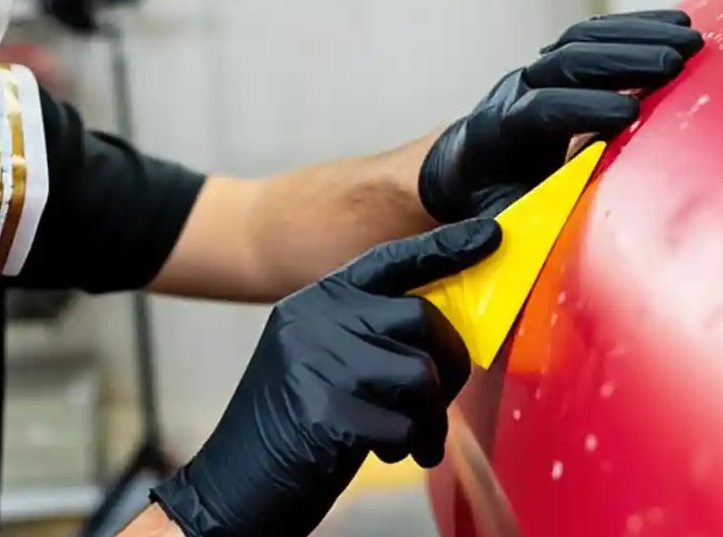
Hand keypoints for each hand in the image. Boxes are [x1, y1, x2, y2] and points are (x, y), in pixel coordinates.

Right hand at [149, 218, 501, 536]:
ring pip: (422, 376)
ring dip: (427, 416)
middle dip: (448, 366)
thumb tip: (442, 330)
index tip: (491, 235)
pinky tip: (380, 454)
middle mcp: (313, 320)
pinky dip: (407, 448)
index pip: (390, 261)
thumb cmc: (290, 429)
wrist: (231, 488)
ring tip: (404, 437)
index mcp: (314, 302)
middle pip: (423, 318)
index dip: (444, 247)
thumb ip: (368, 334)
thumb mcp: (320, 360)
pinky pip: (407, 426)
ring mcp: (317, 363)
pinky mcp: (326, 412)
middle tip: (435, 403)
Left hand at [419, 9, 703, 221]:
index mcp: (495, 136)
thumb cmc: (490, 206)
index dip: (579, 108)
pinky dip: (637, 28)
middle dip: (621, 62)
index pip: (536, 110)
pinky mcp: (557, 64)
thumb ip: (526, 227)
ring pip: (582, 40)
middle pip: (563, 63)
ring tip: (691, 40)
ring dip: (638, 36)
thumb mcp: (502, 223)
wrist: (465, 170)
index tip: (627, 113)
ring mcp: (534, 73)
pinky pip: (595, 35)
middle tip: (675, 65)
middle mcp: (511, 94)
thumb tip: (551, 255)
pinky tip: (678, 24)